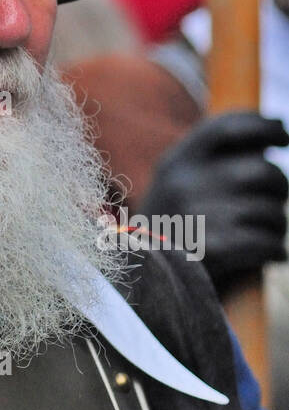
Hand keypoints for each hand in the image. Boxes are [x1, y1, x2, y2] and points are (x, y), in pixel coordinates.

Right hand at [138, 111, 288, 291]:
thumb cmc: (169, 231)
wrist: (135, 281)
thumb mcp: (176, 185)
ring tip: (267, 235)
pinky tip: (272, 254)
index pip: (228, 128)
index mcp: (176, 162)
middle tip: (274, 201)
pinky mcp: (212, 250)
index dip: (263, 127)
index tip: (283, 135)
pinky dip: (276, 250)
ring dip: (278, 225)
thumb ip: (214, 161)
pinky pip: (269, 243)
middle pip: (261, 171)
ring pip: (270, 211)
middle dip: (279, 186)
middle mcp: (185, 182)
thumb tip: (272, 135)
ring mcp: (198, 215)